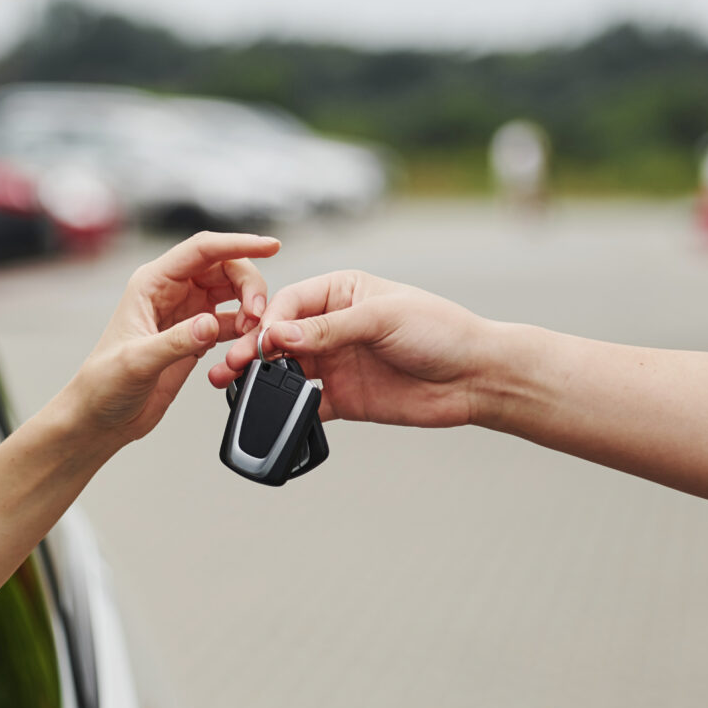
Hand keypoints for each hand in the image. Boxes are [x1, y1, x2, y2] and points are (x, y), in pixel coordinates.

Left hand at [66, 231, 278, 439]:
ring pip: (231, 294)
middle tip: (257, 314)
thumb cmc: (103, 384)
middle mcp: (170, 292)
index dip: (238, 243)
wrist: (100, 417)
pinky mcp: (194, 337)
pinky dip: (245, 331)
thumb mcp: (136, 362)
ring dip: (249, 309)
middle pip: (224, 268)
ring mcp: (184, 314)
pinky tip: (246, 345)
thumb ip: (175, 342)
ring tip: (252, 333)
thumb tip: (210, 324)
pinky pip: (230, 322)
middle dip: (248, 285)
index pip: (202, 250)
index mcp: (152, 284)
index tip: (269, 245)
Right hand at [208, 269, 493, 426]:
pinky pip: (304, 405)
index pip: (290, 302)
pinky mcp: (343, 398)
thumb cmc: (440, 331)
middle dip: (253, 351)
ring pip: (285, 371)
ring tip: (232, 388)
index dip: (270, 321)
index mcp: (341, 292)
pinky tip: (268, 414)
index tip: (260, 340)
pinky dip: (285, 411)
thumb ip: (328, 329)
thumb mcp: (383, 318)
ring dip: (259, 380)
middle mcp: (333, 326)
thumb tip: (280, 336)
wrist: (476, 377)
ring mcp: (336, 363)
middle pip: (280, 338)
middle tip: (230, 366)